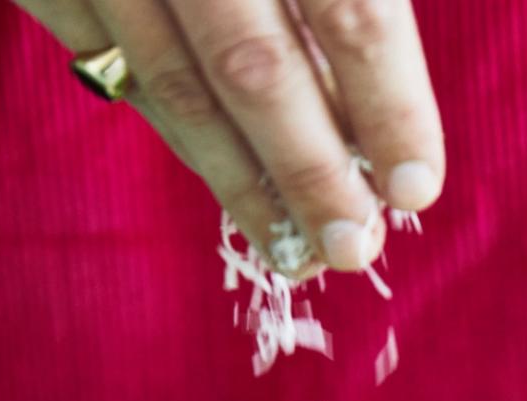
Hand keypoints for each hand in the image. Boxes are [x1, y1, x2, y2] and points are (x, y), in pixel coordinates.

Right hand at [12, 0, 443, 272]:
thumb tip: (378, 57)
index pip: (350, 5)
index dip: (388, 102)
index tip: (417, 186)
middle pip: (254, 63)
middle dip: (313, 171)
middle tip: (359, 250)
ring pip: (170, 79)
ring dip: (239, 179)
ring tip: (296, 248)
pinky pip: (109, 60)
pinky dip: (174, 126)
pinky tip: (226, 178)